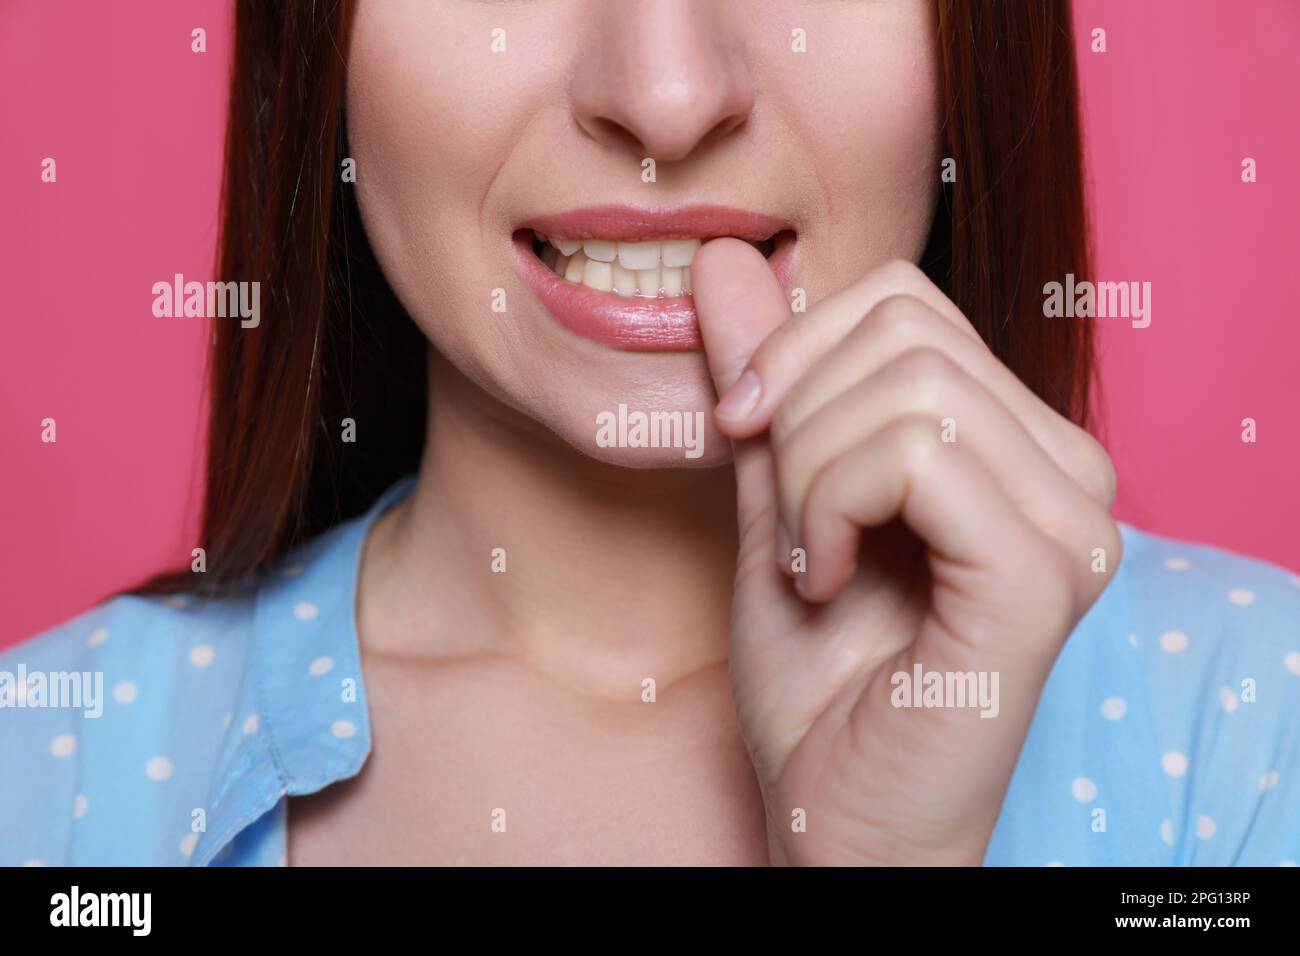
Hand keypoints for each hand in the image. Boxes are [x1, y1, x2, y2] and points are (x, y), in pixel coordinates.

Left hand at [692, 241, 1119, 865]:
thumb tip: (727, 254)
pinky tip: (828, 580)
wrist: (834, 813)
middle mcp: (1068, 469)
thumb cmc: (816, 675)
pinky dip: (831, 509)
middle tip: (783, 519)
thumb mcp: (772, 494)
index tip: (740, 428)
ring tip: (809, 559)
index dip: (797, 346)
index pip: (906, 300)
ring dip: (806, 474)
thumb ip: (767, 379)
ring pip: (907, 388)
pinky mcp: (1043, 574)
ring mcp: (1072, 521)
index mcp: (1016, 442)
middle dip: (794, 417)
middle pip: (903, 330)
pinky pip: (915, 455)